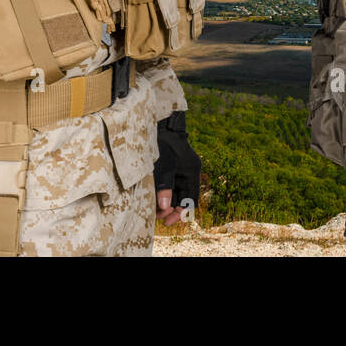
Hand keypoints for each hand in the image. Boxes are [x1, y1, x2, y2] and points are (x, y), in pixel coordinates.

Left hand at [154, 111, 200, 225]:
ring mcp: (180, 171)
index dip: (180, 212)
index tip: (167, 221)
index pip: (191, 199)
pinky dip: (162, 195)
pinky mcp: (172, 169)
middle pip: (183, 198)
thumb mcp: (164, 164)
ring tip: (153, 211)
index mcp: (192, 171)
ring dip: (166, 204)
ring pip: (175, 194)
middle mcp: (188, 172)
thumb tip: (164, 208)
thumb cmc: (162, 142)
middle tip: (157, 218)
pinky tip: (153, 199)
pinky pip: (170, 187)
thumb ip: (165, 185)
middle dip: (171, 210)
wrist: (159, 124)